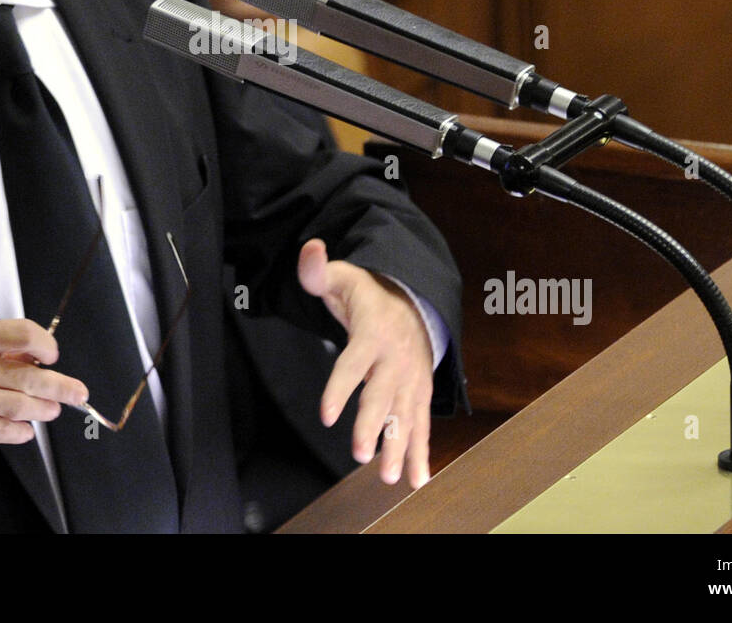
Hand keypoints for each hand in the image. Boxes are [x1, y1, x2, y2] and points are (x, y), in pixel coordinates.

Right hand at [0, 319, 87, 457]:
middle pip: (30, 376)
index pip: (22, 334)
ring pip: (22, 406)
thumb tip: (36, 355)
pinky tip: (25, 430)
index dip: (46, 344)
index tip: (53, 355)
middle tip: (77, 392)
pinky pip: (4, 431)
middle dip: (61, 386)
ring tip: (52, 410)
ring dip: (44, 410)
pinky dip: (21, 432)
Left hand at [298, 238, 433, 488]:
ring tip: (391, 478)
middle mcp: (395, 358)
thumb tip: (310, 250)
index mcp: (374, 331)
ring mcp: (411, 378)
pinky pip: (421, 424)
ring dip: (400, 447)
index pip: (353, 363)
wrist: (413, 300)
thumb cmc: (367, 293)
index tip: (326, 416)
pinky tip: (418, 480)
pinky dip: (422, 452)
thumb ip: (318, 270)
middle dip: (373, 425)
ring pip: (406, 415)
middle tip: (359, 454)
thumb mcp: (341, 276)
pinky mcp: (419, 392)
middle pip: (383, 395)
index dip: (340, 389)